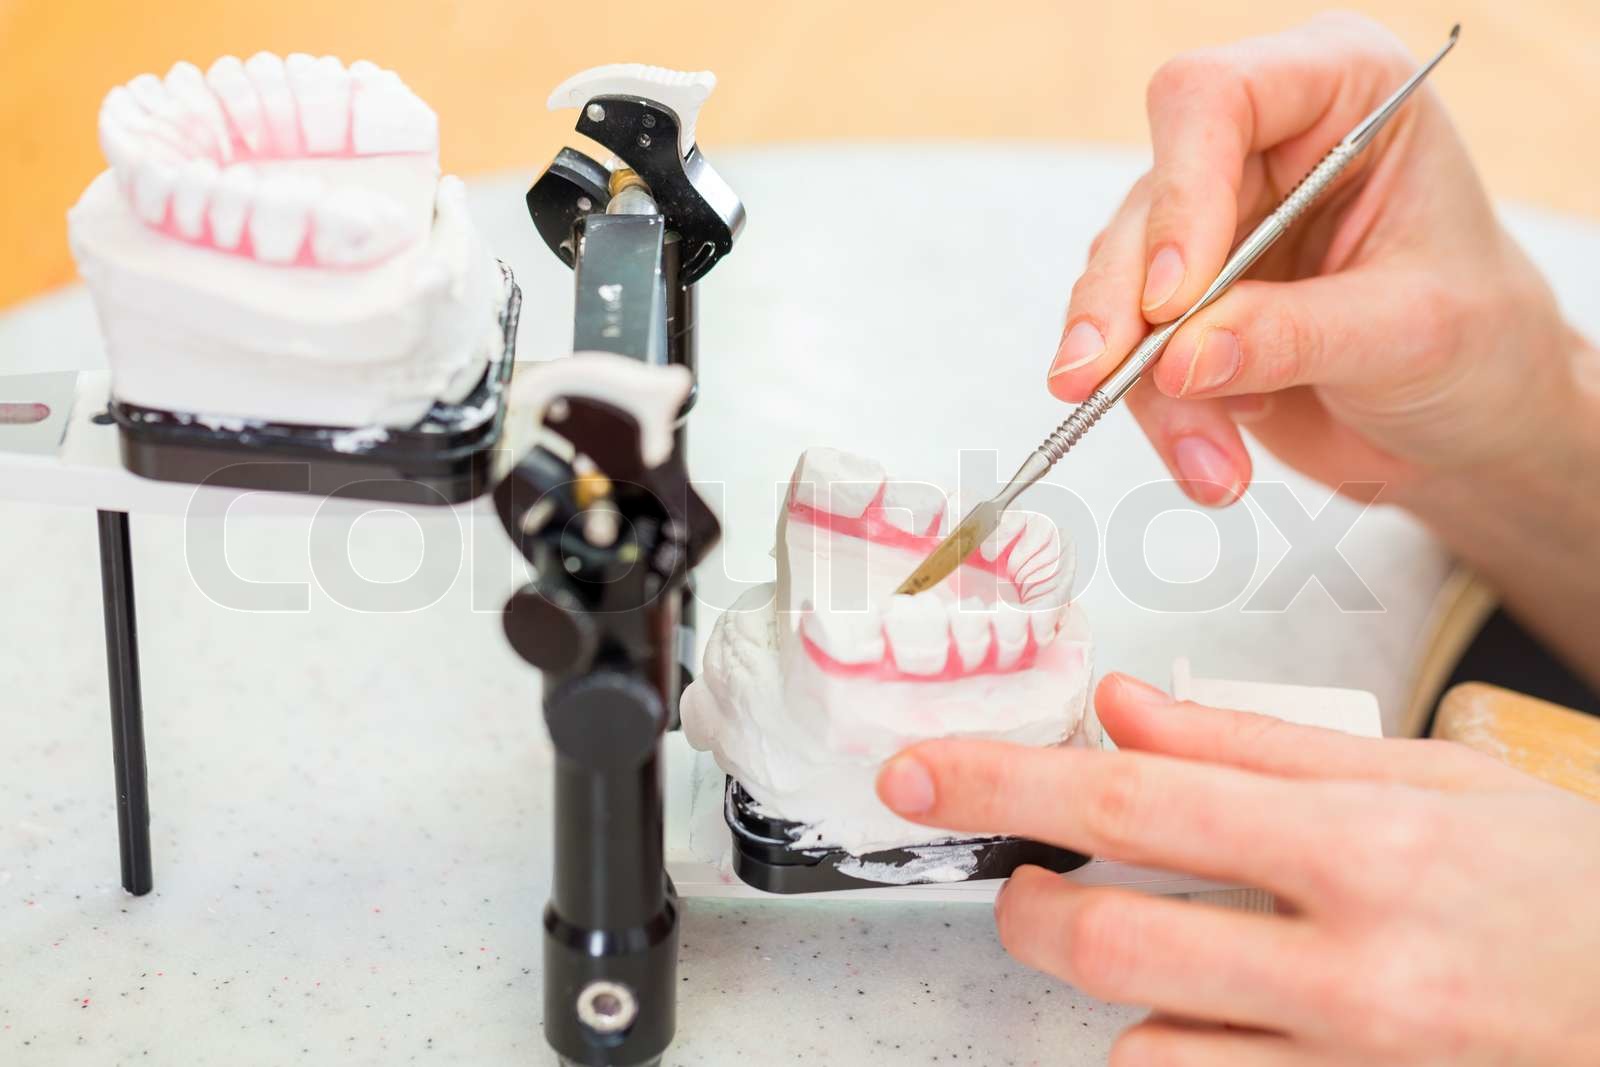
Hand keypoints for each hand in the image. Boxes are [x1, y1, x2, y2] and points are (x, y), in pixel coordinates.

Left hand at [876, 674, 1599, 1065]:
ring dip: (1113, 980)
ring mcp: (1349, 1064)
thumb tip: (1125, 711)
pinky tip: (1218, 1005)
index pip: (1131, 801)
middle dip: (1024, 904)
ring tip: (1158, 934)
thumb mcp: (1426, 778)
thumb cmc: (1566, 889)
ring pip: (1142, 1038)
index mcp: (1361, 847)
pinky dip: (1178, 1046)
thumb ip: (1257, 745)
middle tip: (1022, 876)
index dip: (1002, 784)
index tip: (923, 777)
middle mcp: (1349, 969)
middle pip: (1105, 939)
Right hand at [1045, 13, 1581, 506]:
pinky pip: (1132, 358)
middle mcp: (1259, 148)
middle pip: (1148, 203)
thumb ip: (1295, 335)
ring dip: (1147, 389)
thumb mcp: (1411, 333)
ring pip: (1121, 290)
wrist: (1475, 422)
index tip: (1175, 299)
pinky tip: (1214, 465)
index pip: (1218, 101)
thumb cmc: (1481, 344)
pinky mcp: (1182, 310)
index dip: (1181, 194)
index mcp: (1340, 97)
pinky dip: (1162, 420)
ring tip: (1214, 467)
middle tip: (1103, 382)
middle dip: (1124, 308)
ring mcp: (1212, 229)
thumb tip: (1179, 359)